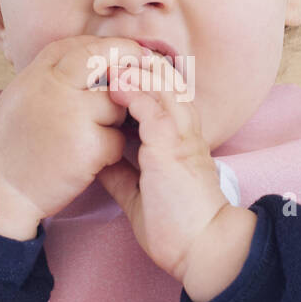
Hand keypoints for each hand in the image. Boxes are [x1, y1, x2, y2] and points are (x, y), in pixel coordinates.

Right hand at [0, 35, 154, 230]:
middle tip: (143, 70)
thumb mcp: (23, 95)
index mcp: (38, 73)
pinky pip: (117, 139)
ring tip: (86, 137)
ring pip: (117, 104)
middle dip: (128, 61)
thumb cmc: (13, 144)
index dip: (109, 47)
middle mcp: (55, 86)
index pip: (81, 46)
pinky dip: (108, 151)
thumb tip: (97, 56)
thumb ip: (54, 75)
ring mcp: (73, 114)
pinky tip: (87, 160)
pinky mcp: (89, 145)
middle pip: (105, 60)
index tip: (127, 52)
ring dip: (113, 120)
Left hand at [95, 55, 238, 284]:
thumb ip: (122, 171)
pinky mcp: (173, 145)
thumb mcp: (138, 192)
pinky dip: (135, 92)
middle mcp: (183, 130)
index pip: (161, 95)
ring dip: (134, 70)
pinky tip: (115, 84)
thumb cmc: (175, 225)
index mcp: (178, 139)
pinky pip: (155, 106)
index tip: (107, 71)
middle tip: (106, 54)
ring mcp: (180, 135)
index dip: (137, 78)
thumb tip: (100, 158)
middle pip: (164, 80)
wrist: (200, 247)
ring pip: (162, 85)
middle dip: (136, 64)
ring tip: (108, 58)